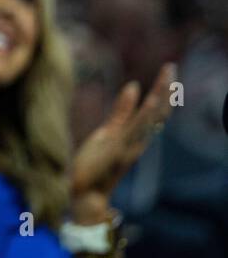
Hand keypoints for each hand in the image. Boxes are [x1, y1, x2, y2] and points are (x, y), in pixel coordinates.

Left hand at [70, 62, 175, 220]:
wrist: (85, 190)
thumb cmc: (96, 162)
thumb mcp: (109, 131)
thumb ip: (121, 111)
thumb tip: (133, 86)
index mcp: (136, 135)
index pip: (155, 110)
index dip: (163, 91)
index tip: (168, 70)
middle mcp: (138, 140)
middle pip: (158, 112)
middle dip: (165, 90)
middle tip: (171, 67)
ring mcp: (130, 145)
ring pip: (150, 119)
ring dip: (159, 97)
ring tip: (167, 77)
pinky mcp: (118, 150)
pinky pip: (135, 130)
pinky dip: (145, 115)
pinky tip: (151, 101)